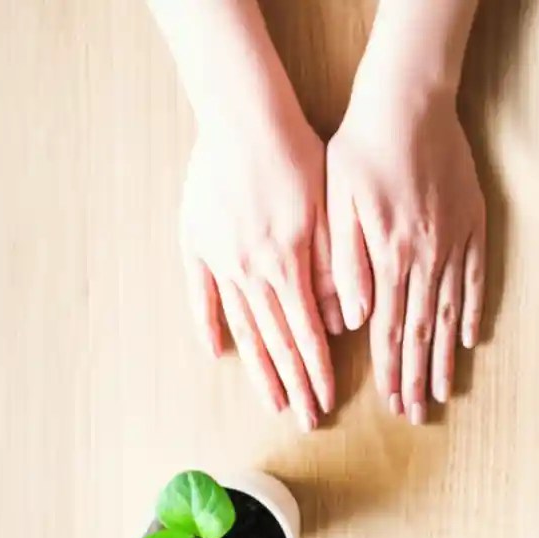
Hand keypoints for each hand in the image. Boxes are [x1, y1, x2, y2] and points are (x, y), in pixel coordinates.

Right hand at [179, 122, 340, 430]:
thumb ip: (333, 268)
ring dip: (260, 369)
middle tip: (307, 419)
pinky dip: (208, 325)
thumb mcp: (329, 211)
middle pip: (276, 341)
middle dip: (294, 384)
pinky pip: (201, 294)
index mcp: (288, 263)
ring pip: (243, 327)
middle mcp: (252, 271)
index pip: (308, 334)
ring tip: (272, 402)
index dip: (317, 372)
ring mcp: (220, 260)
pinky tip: (217, 353)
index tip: (326, 403)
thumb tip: (343, 320)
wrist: (244, 117)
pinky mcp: (196, 242)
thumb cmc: (296, 156)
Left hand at [323, 88, 486, 424]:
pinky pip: (475, 278)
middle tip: (418, 414)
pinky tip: (469, 340)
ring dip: (444, 357)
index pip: (390, 328)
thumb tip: (358, 319)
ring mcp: (453, 242)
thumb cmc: (361, 149)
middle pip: (422, 330)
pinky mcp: (472, 224)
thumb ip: (347, 264)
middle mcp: (425, 257)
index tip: (393, 403)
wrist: (408, 103)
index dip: (392, 369)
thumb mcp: (338, 204)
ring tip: (443, 392)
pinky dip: (472, 312)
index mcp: (388, 256)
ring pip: (448, 312)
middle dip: (418, 377)